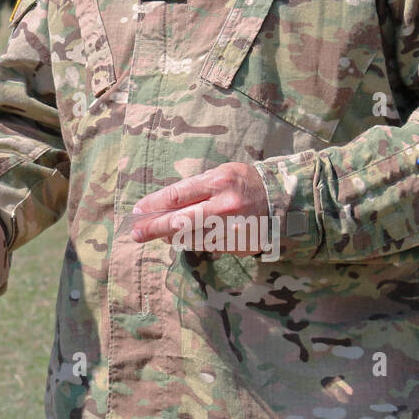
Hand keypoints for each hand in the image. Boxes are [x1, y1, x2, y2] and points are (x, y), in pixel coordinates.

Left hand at [123, 162, 270, 255]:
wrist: (282, 201)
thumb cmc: (244, 182)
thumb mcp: (221, 173)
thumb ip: (194, 188)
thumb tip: (163, 205)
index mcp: (219, 182)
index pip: (177, 195)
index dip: (154, 204)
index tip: (137, 210)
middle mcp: (225, 206)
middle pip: (180, 221)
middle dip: (154, 227)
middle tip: (136, 233)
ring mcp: (232, 229)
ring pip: (191, 237)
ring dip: (171, 236)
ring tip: (159, 233)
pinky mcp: (237, 245)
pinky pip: (206, 245)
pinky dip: (192, 241)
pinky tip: (184, 237)